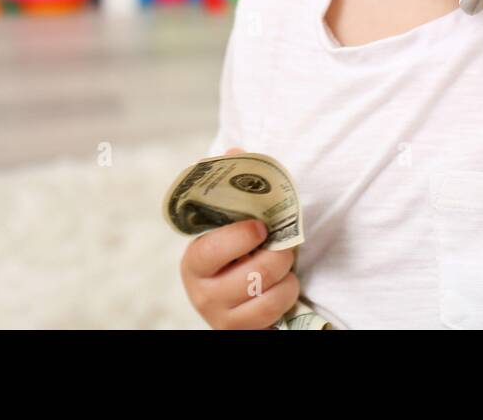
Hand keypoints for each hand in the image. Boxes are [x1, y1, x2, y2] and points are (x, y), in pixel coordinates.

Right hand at [178, 147, 300, 328]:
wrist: (238, 296)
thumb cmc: (236, 251)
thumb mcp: (230, 221)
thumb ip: (232, 185)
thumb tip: (236, 150)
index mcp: (194, 260)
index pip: (210, 251)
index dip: (237, 238)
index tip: (260, 226)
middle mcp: (202, 293)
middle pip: (248, 276)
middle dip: (276, 257)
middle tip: (285, 244)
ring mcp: (222, 317)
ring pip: (265, 297)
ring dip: (286, 277)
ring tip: (285, 263)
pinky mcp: (242, 332)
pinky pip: (274, 314)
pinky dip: (287, 295)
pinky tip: (284, 284)